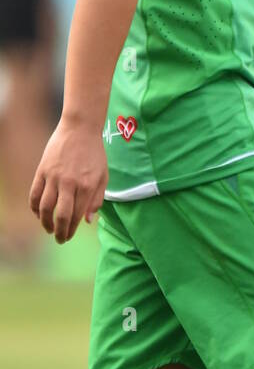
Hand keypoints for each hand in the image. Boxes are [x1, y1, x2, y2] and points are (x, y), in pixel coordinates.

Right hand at [29, 118, 107, 242]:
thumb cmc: (95, 154)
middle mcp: (69, 184)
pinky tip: (38, 213)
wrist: (80, 129)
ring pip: (44, 208)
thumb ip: (96, 200)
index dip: (71, 230)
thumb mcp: (103, 177)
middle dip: (59, 232)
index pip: (76, 216)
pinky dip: (34, 207)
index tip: (68, 237)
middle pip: (60, 216)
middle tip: (59, 239)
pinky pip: (35, 194)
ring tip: (48, 228)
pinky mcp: (42, 170)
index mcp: (86, 186)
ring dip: (45, 222)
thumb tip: (87, 221)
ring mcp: (54, 177)